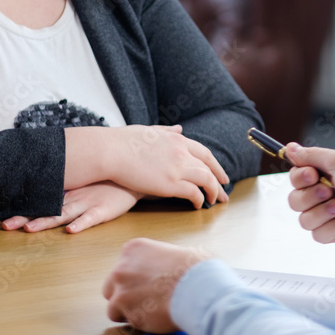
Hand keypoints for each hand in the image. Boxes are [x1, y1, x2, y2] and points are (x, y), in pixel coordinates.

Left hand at [0, 182, 140, 232]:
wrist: (129, 175)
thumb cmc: (103, 181)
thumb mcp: (80, 181)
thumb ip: (62, 187)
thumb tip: (38, 190)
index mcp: (64, 192)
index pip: (37, 201)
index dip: (18, 209)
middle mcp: (70, 197)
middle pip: (44, 209)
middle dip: (23, 217)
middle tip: (3, 225)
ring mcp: (86, 203)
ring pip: (63, 214)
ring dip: (46, 221)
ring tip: (29, 229)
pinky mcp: (103, 210)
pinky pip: (90, 218)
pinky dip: (81, 224)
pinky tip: (71, 230)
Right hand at [66, 124, 230, 208]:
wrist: (110, 151)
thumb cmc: (123, 142)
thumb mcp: (149, 132)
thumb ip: (166, 132)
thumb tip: (179, 129)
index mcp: (177, 139)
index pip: (204, 153)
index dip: (214, 165)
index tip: (221, 174)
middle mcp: (181, 152)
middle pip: (209, 167)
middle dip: (219, 180)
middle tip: (225, 192)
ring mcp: (177, 167)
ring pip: (205, 180)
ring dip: (213, 192)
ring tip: (214, 201)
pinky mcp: (170, 183)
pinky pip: (193, 193)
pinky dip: (199, 199)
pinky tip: (198, 205)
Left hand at [103, 238, 208, 333]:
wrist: (196, 287)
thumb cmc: (194, 270)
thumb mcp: (174, 252)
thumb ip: (161, 261)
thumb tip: (168, 270)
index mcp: (133, 249)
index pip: (123, 266)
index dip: (134, 279)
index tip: (145, 285)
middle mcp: (121, 268)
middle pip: (111, 287)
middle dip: (124, 295)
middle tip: (143, 301)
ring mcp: (121, 291)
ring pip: (114, 307)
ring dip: (128, 312)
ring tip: (148, 313)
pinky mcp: (126, 311)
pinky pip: (127, 322)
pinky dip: (137, 323)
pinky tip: (153, 319)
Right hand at [285, 143, 334, 246]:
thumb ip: (311, 156)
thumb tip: (291, 148)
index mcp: (328, 172)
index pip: (297, 177)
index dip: (299, 178)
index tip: (311, 175)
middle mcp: (328, 192)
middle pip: (295, 199)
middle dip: (311, 197)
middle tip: (329, 192)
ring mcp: (332, 213)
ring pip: (304, 220)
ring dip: (323, 213)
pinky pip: (318, 235)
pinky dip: (333, 228)